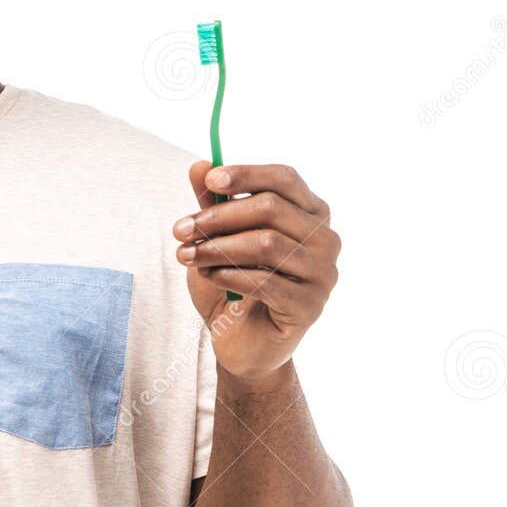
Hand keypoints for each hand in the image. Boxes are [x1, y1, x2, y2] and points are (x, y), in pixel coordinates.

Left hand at [174, 162, 339, 384]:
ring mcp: (323, 274)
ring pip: (266, 244)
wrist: (242, 341)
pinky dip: (228, 274)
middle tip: (181, 229)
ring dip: (218, 247)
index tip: (209, 180)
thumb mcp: (217, 239)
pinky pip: (264, 281)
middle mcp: (325, 240)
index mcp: (310, 213)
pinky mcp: (310, 307)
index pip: (284, 179)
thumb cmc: (233, 284)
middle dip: (219, 216)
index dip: (247, 174)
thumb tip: (199, 164)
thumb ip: (212, 203)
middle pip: (272, 208)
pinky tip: (207, 276)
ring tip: (186, 255)